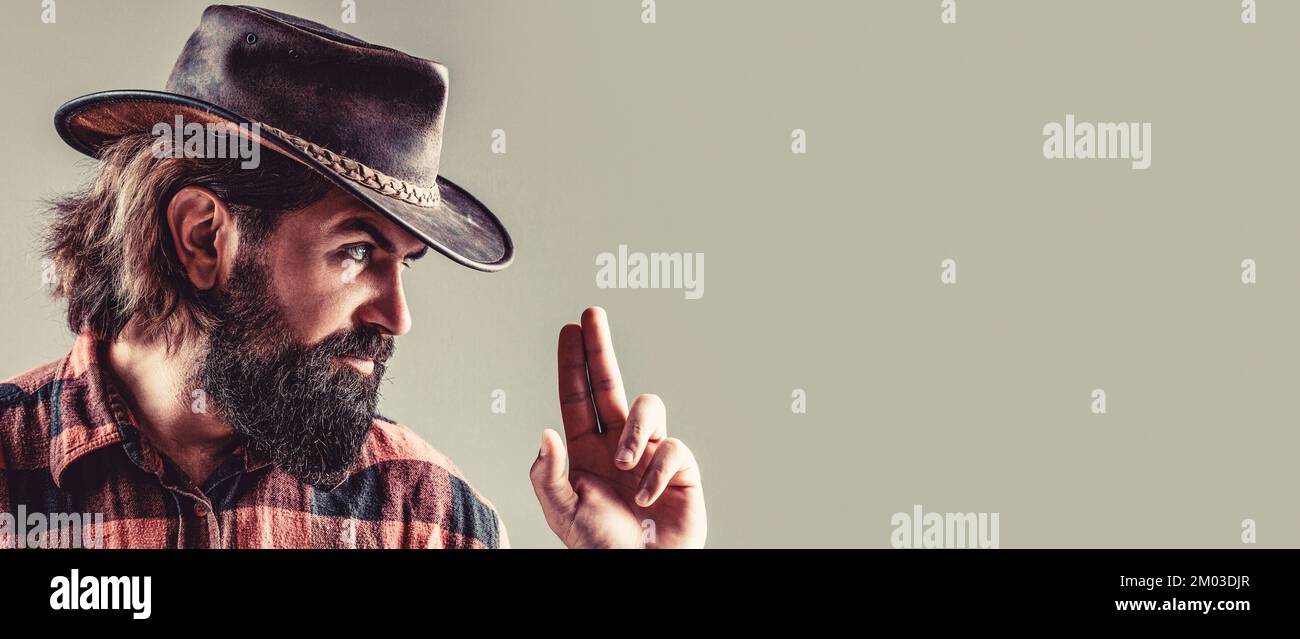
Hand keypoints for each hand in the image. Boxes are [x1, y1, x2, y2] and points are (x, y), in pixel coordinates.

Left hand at [529, 307, 705, 547]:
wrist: (642, 572)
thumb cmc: (601, 547)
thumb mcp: (562, 513)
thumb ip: (548, 474)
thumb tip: (545, 432)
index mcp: (584, 451)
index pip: (576, 398)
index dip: (572, 363)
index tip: (569, 330)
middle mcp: (616, 444)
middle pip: (609, 383)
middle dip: (599, 348)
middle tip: (592, 314)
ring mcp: (649, 453)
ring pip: (648, 407)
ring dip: (633, 429)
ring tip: (622, 462)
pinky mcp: (680, 469)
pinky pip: (673, 449)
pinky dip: (657, 471)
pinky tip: (647, 497)